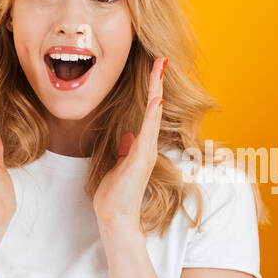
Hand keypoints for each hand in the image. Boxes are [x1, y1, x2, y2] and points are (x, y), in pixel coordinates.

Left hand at [94, 56, 165, 234]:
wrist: (115, 217)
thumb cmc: (115, 195)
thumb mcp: (117, 166)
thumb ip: (124, 150)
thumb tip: (127, 136)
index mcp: (141, 146)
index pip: (148, 112)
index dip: (150, 90)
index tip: (153, 70)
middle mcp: (147, 146)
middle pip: (154, 108)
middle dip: (157, 83)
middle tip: (161, 59)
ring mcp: (146, 152)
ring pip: (153, 115)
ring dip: (156, 91)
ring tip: (159, 69)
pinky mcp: (141, 160)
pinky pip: (148, 132)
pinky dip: (152, 115)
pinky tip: (155, 100)